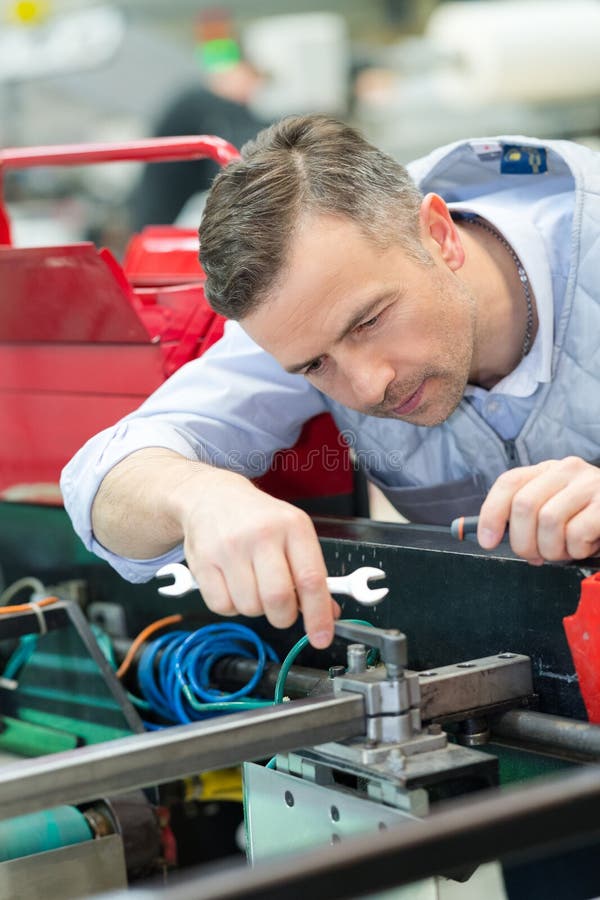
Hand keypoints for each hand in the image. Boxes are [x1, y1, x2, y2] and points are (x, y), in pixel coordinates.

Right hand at [176, 469, 339, 647]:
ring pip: (250, 608)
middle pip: (278, 599)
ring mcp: (229, 548)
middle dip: (284, 616)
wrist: (211, 497)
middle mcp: (261, 535)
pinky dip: (231, 606)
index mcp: (293, 526)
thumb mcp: (293, 534)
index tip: (321, 638)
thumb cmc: (259, 520)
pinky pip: (222, 607)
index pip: (311, 580)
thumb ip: (311, 573)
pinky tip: (233, 585)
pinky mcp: (203, 561)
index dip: (318, 615)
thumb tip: (328, 614)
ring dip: (256, 608)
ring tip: (253, 585)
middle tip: (282, 608)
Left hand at [478, 456, 599, 563]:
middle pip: (524, 505)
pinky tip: (586, 547)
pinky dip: (577, 549)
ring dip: (552, 549)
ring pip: (549, 520)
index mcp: (548, 470)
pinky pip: (577, 532)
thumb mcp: (555, 512)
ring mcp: (591, 483)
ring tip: (566, 552)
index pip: (509, 483)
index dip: (491, 514)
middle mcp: (567, 469)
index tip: (488, 542)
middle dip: (524, 542)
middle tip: (537, 557)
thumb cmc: (588, 520)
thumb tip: (492, 539)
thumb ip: (527, 519)